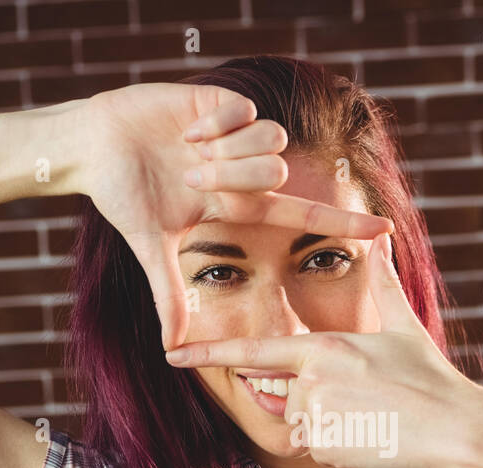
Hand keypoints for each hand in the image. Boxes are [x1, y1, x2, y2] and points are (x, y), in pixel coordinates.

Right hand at [73, 83, 393, 350]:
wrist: (94, 146)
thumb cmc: (122, 195)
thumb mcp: (150, 247)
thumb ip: (169, 295)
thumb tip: (171, 352)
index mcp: (240, 202)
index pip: (305, 214)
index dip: (345, 222)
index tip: (387, 231)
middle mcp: (246, 168)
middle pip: (281, 173)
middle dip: (237, 179)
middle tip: (195, 181)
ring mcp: (237, 134)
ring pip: (272, 140)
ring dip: (229, 153)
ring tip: (191, 154)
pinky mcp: (221, 101)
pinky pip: (243, 111)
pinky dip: (213, 124)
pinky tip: (187, 129)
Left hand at [163, 231, 482, 467]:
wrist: (455, 427)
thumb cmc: (430, 377)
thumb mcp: (402, 327)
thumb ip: (382, 283)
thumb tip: (381, 241)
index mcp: (321, 348)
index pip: (251, 351)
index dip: (208, 355)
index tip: (171, 355)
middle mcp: (311, 383)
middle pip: (284, 392)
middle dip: (313, 397)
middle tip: (362, 399)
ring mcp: (316, 420)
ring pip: (300, 422)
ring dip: (328, 423)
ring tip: (371, 417)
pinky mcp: (326, 451)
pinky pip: (317, 448)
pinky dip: (339, 445)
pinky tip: (372, 436)